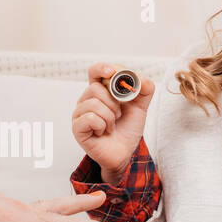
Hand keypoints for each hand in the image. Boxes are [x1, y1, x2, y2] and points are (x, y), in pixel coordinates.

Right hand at [71, 62, 155, 183]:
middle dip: (114, 102)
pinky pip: (90, 118)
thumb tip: (139, 77)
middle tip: (118, 114)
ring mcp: (80, 113)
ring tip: (111, 125)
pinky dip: (102, 126)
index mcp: (100, 90)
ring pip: (94, 104)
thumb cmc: (127, 128)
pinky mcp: (77, 127)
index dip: (102, 69)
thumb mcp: (141, 106)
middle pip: (95, 88)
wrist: (125, 152)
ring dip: (110, 117)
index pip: (95, 71)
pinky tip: (103, 132)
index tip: (112, 73)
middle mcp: (87, 99)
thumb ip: (144, 89)